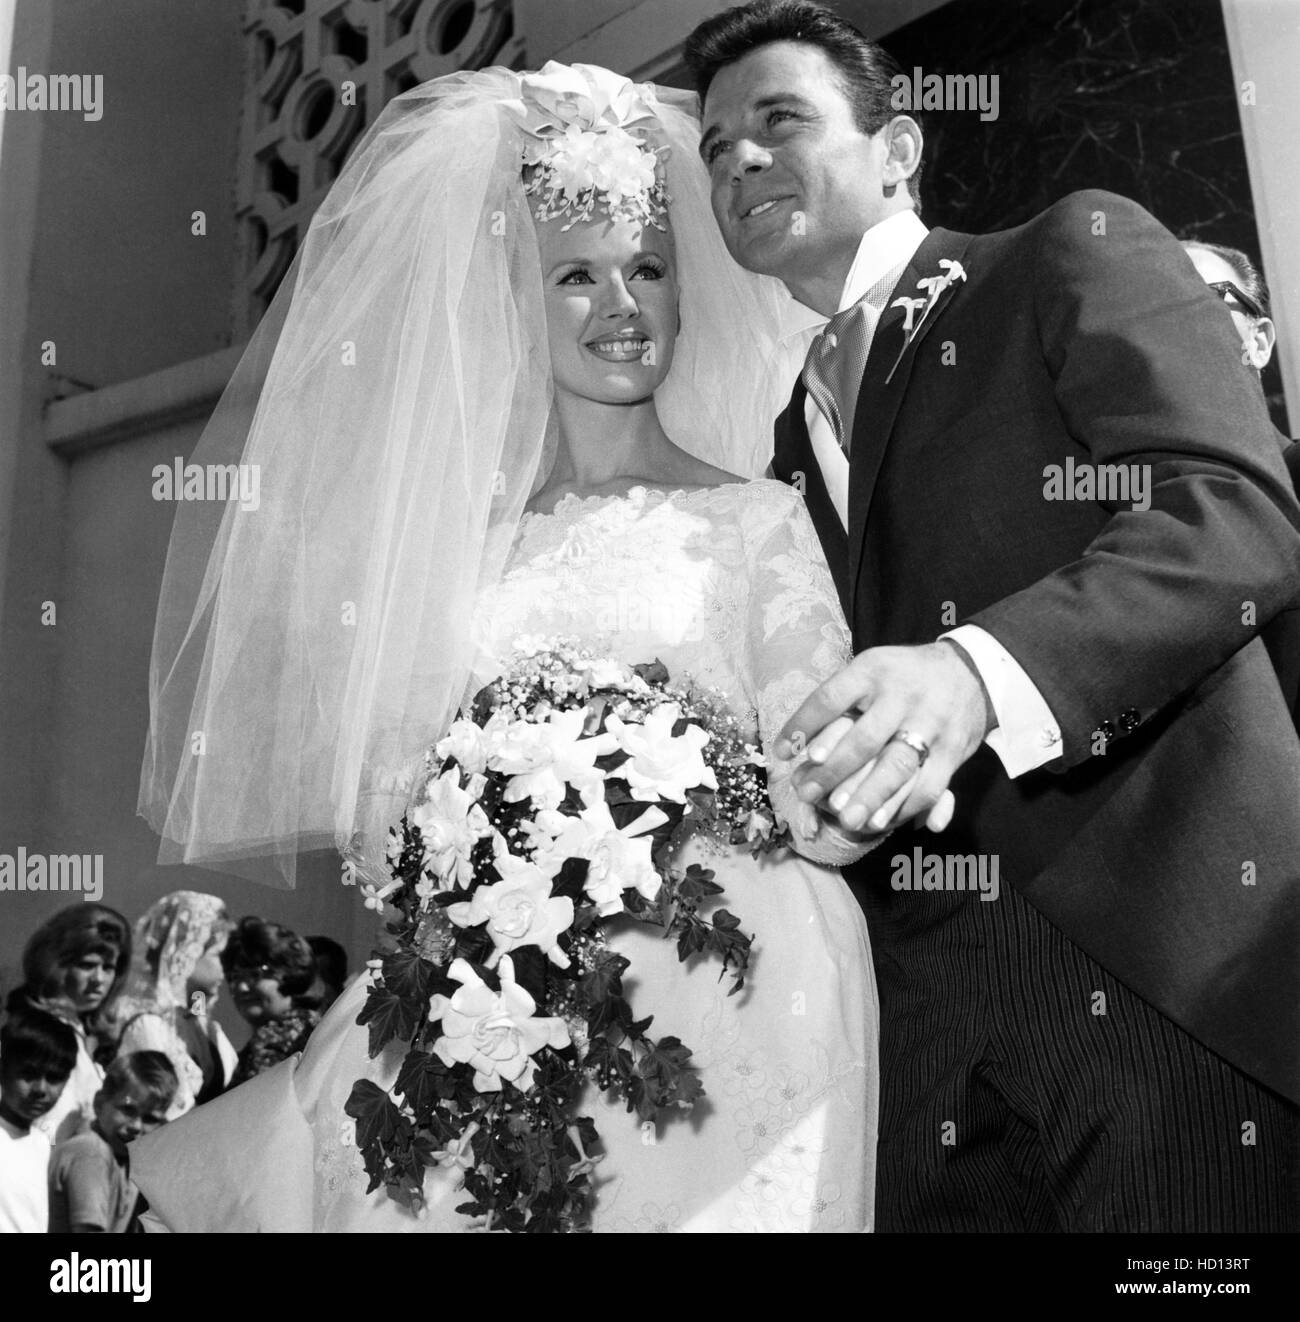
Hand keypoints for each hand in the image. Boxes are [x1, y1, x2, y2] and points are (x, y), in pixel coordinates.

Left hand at [775, 642, 991, 833]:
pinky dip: (904, 807)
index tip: (780, 753)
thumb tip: (794, 746)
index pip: (829, 699)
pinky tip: (881, 822)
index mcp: (874, 670)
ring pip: (897, 766)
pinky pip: (928, 785)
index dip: (802, 727)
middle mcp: (903, 695)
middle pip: (863, 739)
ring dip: (869, 796)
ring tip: (846, 821)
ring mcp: (931, 723)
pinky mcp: (955, 749)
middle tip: (807, 795)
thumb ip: (839, 703)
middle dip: (833, 772)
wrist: (971, 671)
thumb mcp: (872, 671)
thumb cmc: (903, 677)